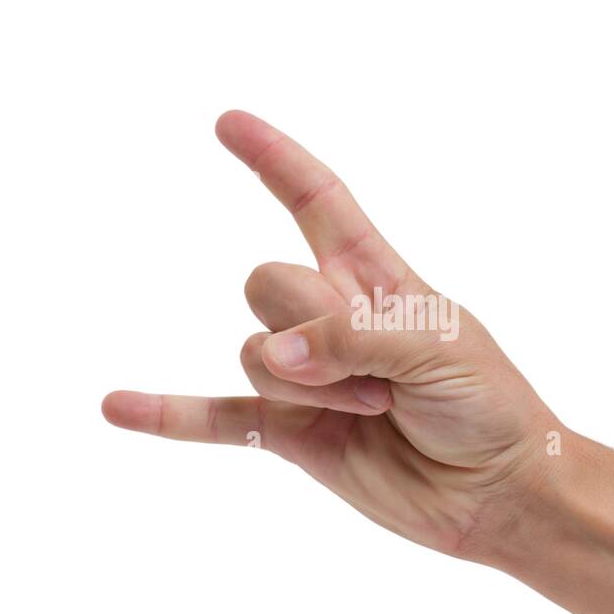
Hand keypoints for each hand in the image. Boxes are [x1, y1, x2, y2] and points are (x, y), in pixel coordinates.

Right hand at [103, 111, 558, 558]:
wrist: (498, 491)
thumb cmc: (488, 403)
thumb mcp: (440, 346)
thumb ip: (352, 336)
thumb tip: (273, 353)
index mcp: (374, 276)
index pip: (316, 200)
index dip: (275, 159)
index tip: (228, 123)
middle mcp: (330, 317)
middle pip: (266, 281)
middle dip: (312, 327)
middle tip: (385, 376)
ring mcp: (306, 377)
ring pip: (252, 351)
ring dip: (308, 385)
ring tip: (374, 410)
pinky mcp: (291, 434)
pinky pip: (214, 417)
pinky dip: (166, 413)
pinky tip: (116, 406)